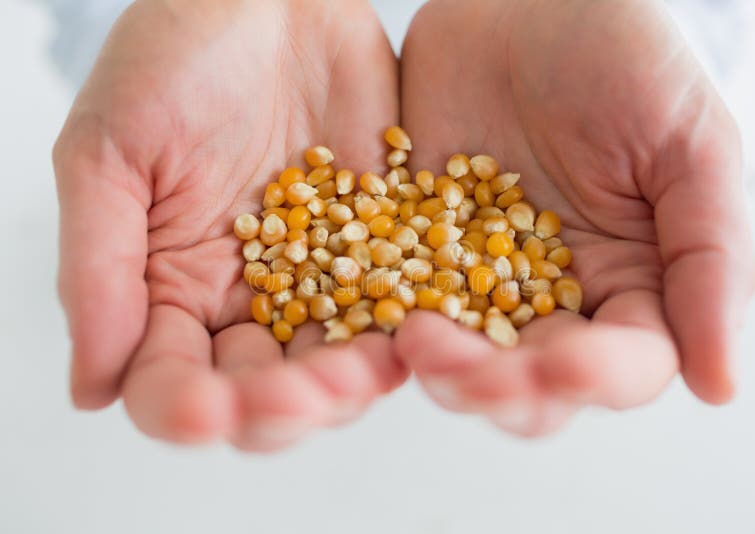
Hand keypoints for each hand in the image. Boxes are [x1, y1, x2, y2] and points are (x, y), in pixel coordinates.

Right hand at [53, 0, 405, 449]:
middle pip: (259, 389)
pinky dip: (405, 329)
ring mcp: (318, 275)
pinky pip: (395, 305)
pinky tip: (418, 333)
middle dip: (279, 408)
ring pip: (332, 363)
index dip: (186, 410)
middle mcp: (245, 295)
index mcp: (170, 285)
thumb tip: (92, 390)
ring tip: (364, 372)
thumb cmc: (176, 59)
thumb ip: (100, 270)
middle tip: (302, 397)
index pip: (169, 382)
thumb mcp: (111, 153)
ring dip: (347, 383)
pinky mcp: (382, 245)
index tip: (209, 412)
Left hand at [396, 0, 754, 434]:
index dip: (596, 378)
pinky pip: (397, 298)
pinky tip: (374, 310)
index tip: (563, 364)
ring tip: (413, 338)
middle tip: (469, 369)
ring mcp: (479, 276)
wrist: (522, 4)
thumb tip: (722, 382)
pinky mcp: (415, 248)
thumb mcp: (688, 146)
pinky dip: (385, 314)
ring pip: (462, 358)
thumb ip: (709, 258)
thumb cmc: (621, 60)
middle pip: (534, 384)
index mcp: (631, 282)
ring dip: (441, 368)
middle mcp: (554, 294)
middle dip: (502, 389)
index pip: (625, 365)